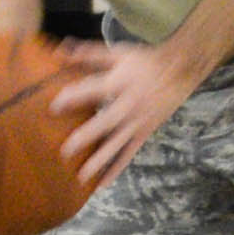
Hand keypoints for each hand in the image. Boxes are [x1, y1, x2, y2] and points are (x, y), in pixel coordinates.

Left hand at [51, 41, 198, 190]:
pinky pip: (128, 154)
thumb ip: (88, 54)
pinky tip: (102, 184)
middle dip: (85, 138)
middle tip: (64, 151)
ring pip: (117, 145)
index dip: (73, 97)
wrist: (180, 70)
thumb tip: (59, 50)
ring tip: (81, 177)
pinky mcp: (144, 133)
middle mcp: (129, 105)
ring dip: (99, 161)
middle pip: (105, 123)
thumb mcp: (117, 53)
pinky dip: (116, 169)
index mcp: (120, 83)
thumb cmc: (144, 61)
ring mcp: (138, 122)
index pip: (93, 91)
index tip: (53, 107)